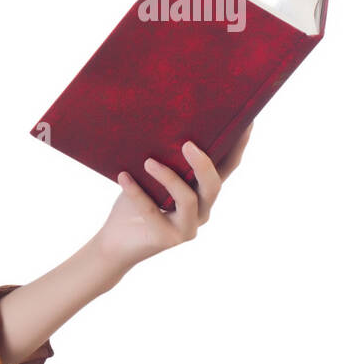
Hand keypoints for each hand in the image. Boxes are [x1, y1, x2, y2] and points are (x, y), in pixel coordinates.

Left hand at [92, 122, 253, 272]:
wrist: (116, 240)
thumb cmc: (137, 202)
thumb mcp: (152, 177)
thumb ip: (165, 158)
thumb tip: (165, 122)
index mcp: (203, 192)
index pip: (227, 168)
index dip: (238, 147)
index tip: (246, 122)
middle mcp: (202, 211)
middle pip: (213, 186)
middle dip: (203, 164)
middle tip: (187, 144)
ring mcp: (186, 227)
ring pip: (188, 199)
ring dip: (168, 178)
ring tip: (148, 162)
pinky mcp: (166, 238)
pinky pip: (152, 211)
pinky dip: (136, 192)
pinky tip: (124, 176)